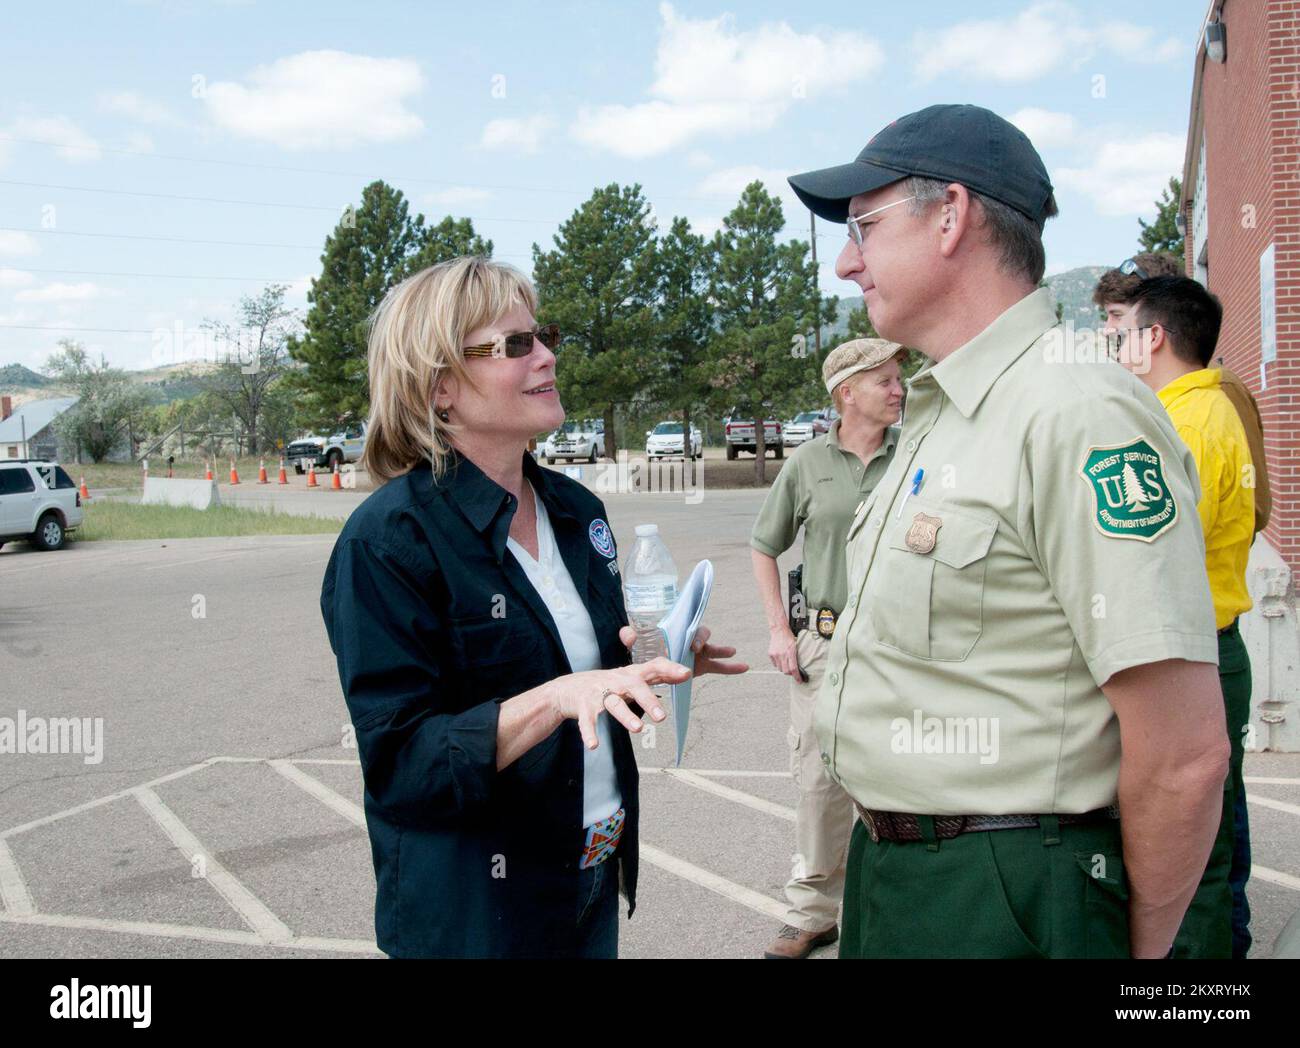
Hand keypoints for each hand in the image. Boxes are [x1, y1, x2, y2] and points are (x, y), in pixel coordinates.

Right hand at [550, 659, 688, 749]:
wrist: (565, 690)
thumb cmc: (605, 685)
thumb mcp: (630, 678)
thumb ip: (656, 676)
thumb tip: (686, 674)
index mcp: (629, 675)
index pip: (652, 666)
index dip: (669, 668)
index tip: (686, 673)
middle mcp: (615, 681)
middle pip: (634, 686)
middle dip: (648, 699)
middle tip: (662, 716)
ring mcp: (598, 693)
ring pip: (613, 703)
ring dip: (625, 716)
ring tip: (638, 728)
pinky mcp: (583, 707)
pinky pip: (587, 720)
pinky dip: (590, 733)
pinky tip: (594, 745)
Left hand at [617, 624, 747, 677]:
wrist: (651, 666)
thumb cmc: (647, 650)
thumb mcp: (639, 646)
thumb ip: (632, 638)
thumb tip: (627, 633)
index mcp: (677, 631)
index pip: (687, 626)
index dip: (692, 634)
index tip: (692, 645)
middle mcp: (689, 639)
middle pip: (702, 634)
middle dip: (702, 640)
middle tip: (698, 648)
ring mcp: (698, 653)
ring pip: (713, 649)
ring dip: (722, 650)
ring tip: (731, 652)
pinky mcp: (702, 666)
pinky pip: (719, 667)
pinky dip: (731, 667)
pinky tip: (744, 667)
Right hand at [768, 625, 800, 679]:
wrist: (779, 630)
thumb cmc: (789, 637)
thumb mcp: (796, 646)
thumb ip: (795, 657)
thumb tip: (797, 668)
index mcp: (790, 652)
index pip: (794, 669)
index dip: (797, 677)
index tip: (799, 681)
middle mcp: (782, 654)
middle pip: (786, 671)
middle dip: (790, 673)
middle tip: (793, 672)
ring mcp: (776, 655)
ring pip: (780, 669)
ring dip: (784, 669)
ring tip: (786, 664)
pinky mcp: (771, 654)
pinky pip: (775, 664)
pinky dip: (778, 664)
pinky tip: (781, 659)